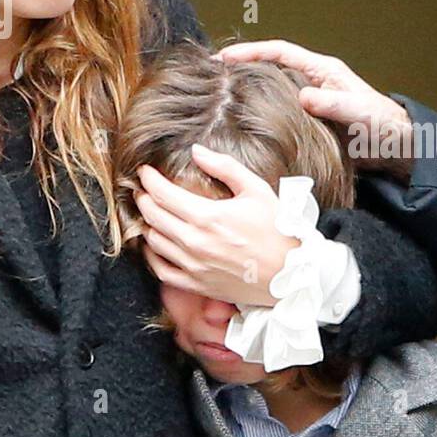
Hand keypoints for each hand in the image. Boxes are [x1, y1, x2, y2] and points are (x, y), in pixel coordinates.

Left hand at [134, 146, 298, 306]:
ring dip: (147, 224)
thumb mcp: (257, 190)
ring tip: (152, 213)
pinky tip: (155, 245)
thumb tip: (197, 151)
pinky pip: (161, 270)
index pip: (162, 194)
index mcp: (208, 216)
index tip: (145, 172)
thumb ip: (224, 167)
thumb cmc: (278, 230)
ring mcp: (194, 266)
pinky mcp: (197, 285)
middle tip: (145, 189)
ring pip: (153, 241)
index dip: (149, 179)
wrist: (292, 273)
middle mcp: (195, 242)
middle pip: (152, 216)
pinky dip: (152, 255)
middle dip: (144, 198)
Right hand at [217, 40, 413, 179]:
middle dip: (243, 66)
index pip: (281, 52)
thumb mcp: (358, 111)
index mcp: (323, 70)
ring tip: (221, 95)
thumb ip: (332, 103)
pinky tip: (245, 122)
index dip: (252, 51)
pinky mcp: (310, 120)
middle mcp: (314, 81)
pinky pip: (280, 110)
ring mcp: (311, 100)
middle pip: (271, 66)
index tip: (225, 56)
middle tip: (212, 74)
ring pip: (273, 88)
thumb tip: (303, 96)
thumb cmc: (382, 125)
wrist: (396, 147)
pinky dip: (262, 111)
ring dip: (250, 89)